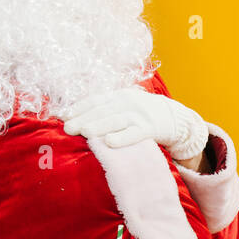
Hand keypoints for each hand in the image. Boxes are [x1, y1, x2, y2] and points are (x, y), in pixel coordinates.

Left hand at [62, 87, 207, 159]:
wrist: (176, 118)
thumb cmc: (144, 116)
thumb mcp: (126, 107)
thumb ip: (106, 111)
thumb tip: (78, 120)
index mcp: (119, 96)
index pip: (95, 100)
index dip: (78, 107)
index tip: (62, 116)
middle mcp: (128, 102)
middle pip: (102, 110)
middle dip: (84, 118)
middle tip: (67, 128)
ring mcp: (140, 115)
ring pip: (116, 120)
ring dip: (99, 126)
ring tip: (84, 132)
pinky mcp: (151, 128)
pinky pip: (135, 133)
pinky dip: (122, 137)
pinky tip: (110, 142)